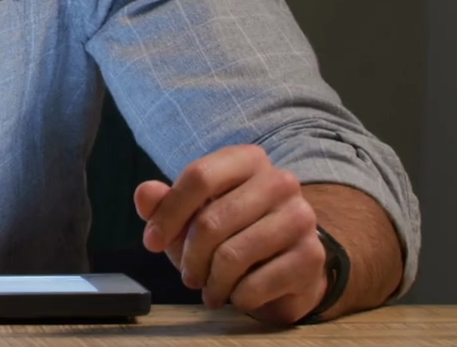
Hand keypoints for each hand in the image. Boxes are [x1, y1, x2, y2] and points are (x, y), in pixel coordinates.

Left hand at [134, 144, 325, 324]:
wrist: (289, 269)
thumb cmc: (233, 236)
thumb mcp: (193, 217)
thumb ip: (165, 203)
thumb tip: (145, 194)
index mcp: (248, 160)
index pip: (198, 176)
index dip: (168, 213)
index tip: (151, 241)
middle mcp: (280, 182)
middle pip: (211, 220)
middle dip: (189, 256)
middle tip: (187, 276)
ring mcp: (300, 217)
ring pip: (232, 255)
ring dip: (212, 282)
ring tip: (210, 289)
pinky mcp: (311, 256)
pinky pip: (256, 284)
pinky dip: (238, 296)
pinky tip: (238, 295)